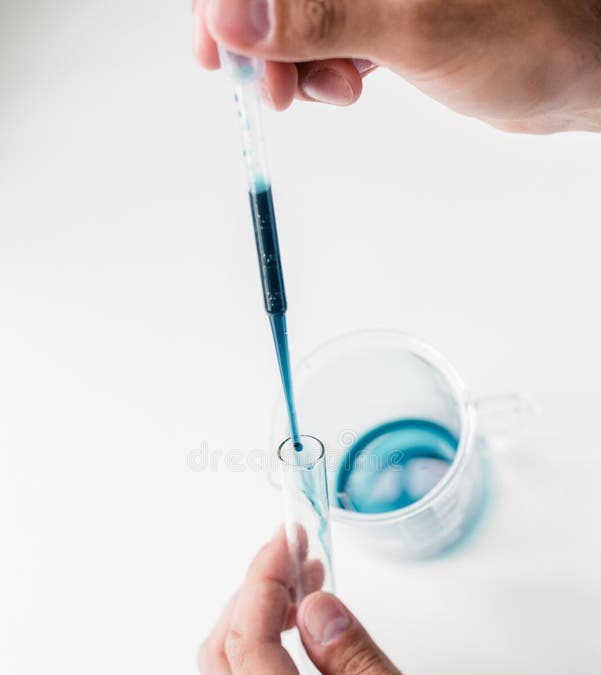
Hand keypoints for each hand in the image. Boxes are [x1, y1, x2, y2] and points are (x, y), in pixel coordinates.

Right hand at [194, 0, 600, 131]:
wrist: (579, 69)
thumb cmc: (533, 32)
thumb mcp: (415, 26)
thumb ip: (320, 15)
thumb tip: (235, 16)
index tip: (217, 47)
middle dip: (260, 36)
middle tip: (267, 88)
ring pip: (297, 11)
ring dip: (293, 60)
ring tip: (327, 92)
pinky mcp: (386, 6)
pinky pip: (327, 30)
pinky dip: (323, 66)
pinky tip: (347, 87)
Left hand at [196, 530, 572, 674]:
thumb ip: (362, 667)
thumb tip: (314, 608)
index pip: (249, 651)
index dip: (261, 584)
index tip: (286, 541)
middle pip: (223, 664)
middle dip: (251, 594)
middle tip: (293, 552)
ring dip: (249, 625)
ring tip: (297, 586)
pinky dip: (255, 660)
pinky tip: (291, 638)